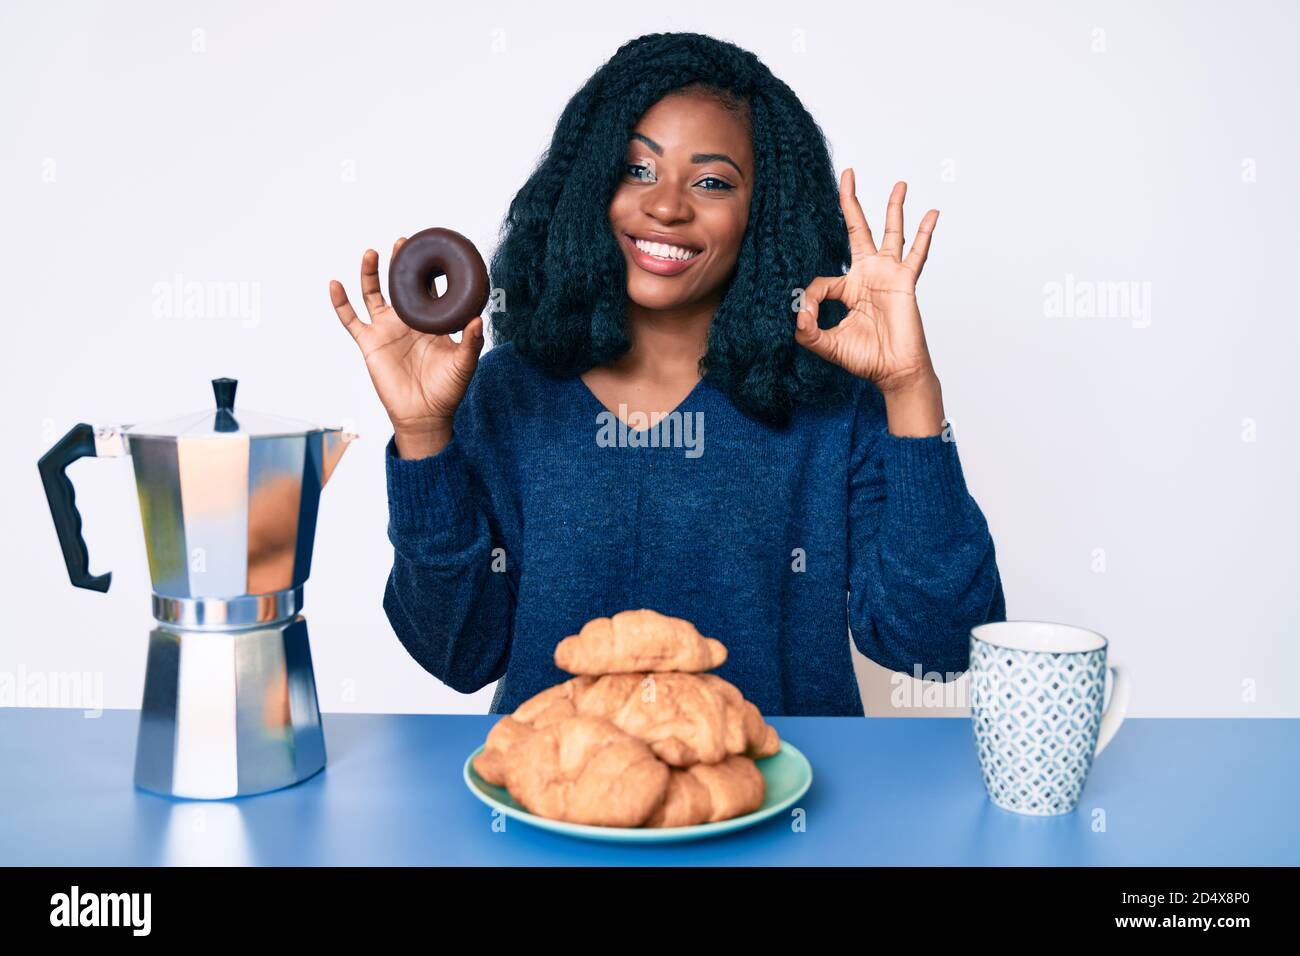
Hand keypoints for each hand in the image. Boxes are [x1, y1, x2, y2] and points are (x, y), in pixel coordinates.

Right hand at [330, 239, 484, 458]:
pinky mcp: (369, 343)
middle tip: (404, 241)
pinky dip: (340, 302)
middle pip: (399, 284)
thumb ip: (470, 341)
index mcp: (430, 321)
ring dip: (369, 273)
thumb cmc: (447, 390)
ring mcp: (386, 330)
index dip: (429, 270)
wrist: (424, 414)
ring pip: (373, 294)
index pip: (429, 289)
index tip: (432, 249)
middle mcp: (406, 321)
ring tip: (371, 252)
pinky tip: (334, 284)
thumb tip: (477, 319)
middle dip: (400, 262)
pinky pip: (350, 320)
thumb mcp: (463, 364)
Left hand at [794, 170, 944, 434]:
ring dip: (894, 208)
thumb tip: (798, 311)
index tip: (808, 317)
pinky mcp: (905, 281)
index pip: (823, 280)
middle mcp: (868, 276)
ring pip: (891, 233)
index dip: (811, 298)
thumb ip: (807, 331)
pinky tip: (931, 214)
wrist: (893, 372)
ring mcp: (888, 275)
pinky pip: (917, 253)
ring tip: (899, 184)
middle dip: (851, 202)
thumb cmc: (865, 359)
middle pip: (858, 229)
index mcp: (849, 288)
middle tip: (848, 174)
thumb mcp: (826, 344)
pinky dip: (925, 233)